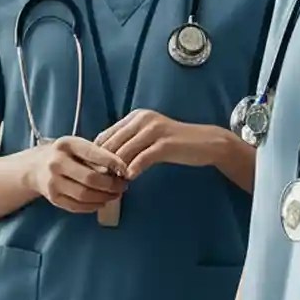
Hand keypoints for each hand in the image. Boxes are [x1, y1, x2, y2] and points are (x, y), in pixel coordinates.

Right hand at [25, 136, 128, 213]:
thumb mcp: (76, 146)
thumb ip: (95, 154)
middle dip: (111, 184)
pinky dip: (94, 206)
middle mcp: (56, 163)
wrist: (34, 167)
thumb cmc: (64, 155)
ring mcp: (53, 182)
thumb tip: (121, 170)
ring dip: (105, 197)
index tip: (126, 169)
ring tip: (115, 194)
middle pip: (90, 178)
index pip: (93, 153)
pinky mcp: (53, 198)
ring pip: (85, 195)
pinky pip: (78, 206)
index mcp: (65, 145)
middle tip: (123, 186)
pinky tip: (102, 201)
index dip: (112, 162)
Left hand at [95, 110, 222, 179]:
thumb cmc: (174, 143)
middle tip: (99, 180)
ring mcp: (154, 130)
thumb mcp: (148, 137)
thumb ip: (129, 143)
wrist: (206, 142)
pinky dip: (134, 169)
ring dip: (116, 169)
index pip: (106, 135)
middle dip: (103, 163)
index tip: (93, 170)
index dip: (96, 154)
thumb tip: (104, 160)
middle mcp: (142, 119)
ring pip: (125, 151)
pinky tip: (130, 178)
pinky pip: (143, 158)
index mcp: (135, 117)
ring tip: (112, 183)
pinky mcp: (165, 144)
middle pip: (112, 144)